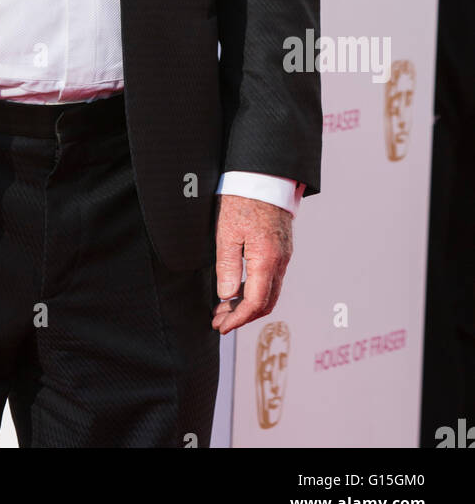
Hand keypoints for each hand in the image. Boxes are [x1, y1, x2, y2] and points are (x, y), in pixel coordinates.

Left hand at [211, 194, 291, 334]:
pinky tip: (238, 289)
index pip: (255, 303)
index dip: (238, 319)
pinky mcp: (282, 249)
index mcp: (266, 259)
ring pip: (270, 292)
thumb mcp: (226, 232)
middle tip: (220, 321)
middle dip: (243, 317)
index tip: (221, 326)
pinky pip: (272, 279)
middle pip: (266, 303)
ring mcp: (284, 255)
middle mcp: (280, 261)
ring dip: (249, 305)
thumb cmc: (243, 199)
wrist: (264, 176)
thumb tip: (226, 296)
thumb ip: (227, 266)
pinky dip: (256, 291)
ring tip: (224, 308)